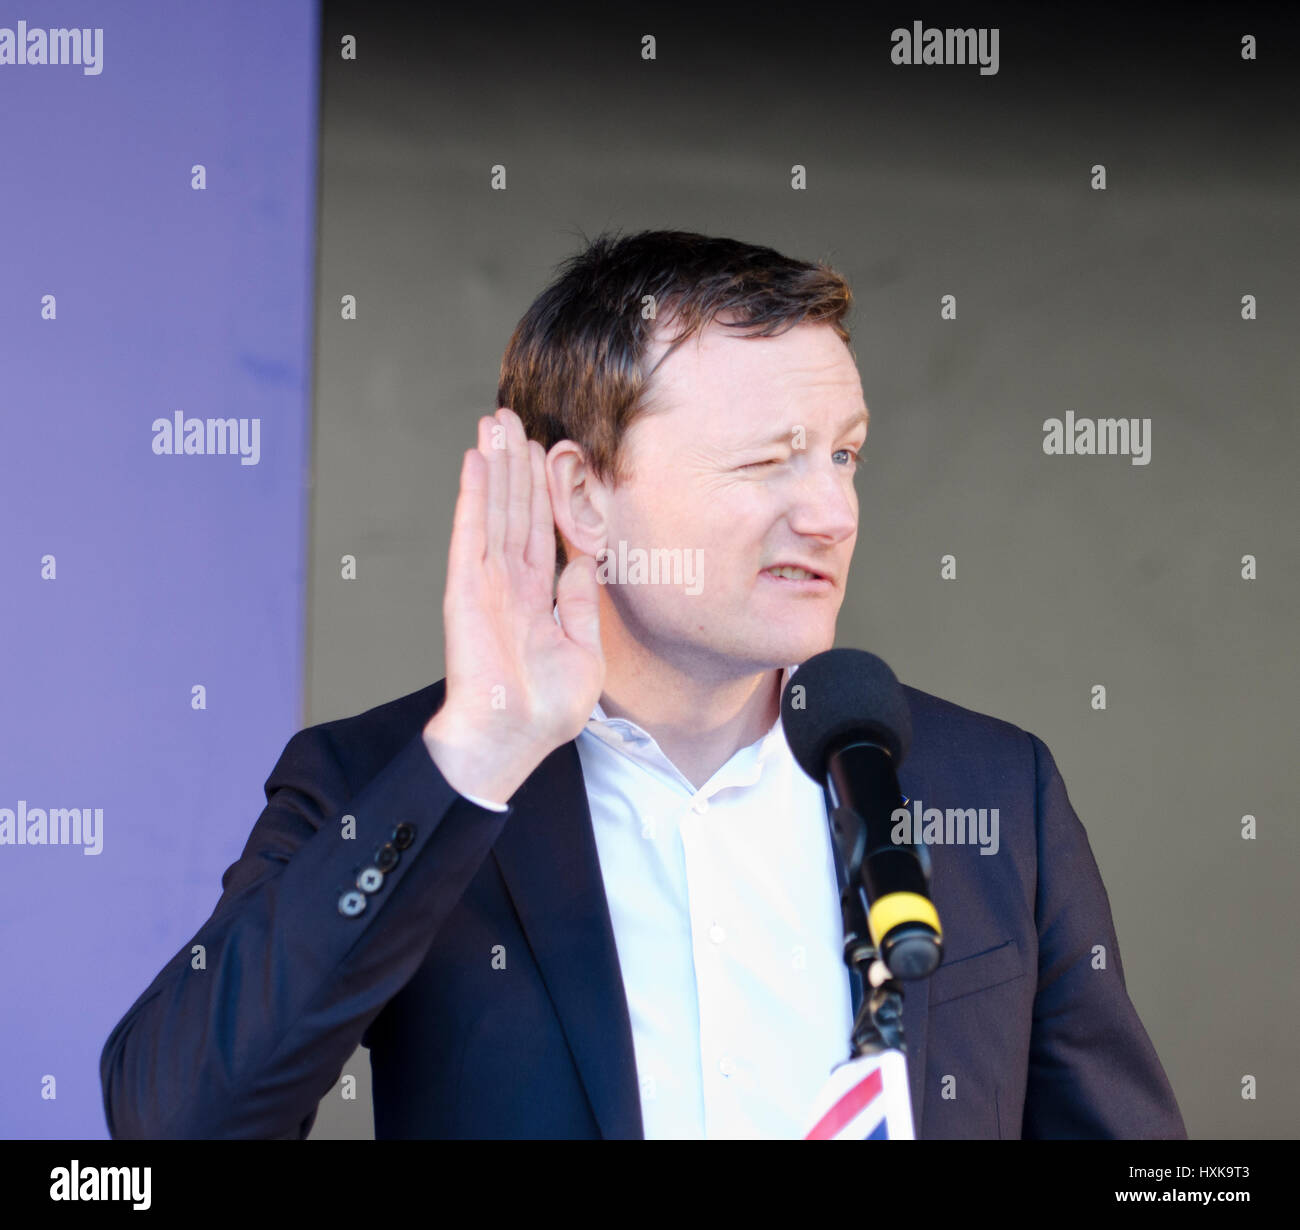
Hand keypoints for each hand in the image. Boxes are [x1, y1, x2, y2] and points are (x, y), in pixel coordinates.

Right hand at [423, 407, 604, 803]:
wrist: (513, 740)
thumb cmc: (546, 709)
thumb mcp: (584, 651)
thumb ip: (580, 604)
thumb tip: (583, 562)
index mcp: (537, 596)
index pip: (540, 529)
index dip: (540, 489)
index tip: (541, 449)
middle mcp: (509, 582)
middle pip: (513, 509)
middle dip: (513, 462)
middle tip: (509, 416)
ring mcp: (486, 583)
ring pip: (493, 510)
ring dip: (493, 465)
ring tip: (493, 421)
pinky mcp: (466, 590)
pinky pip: (471, 534)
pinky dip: (473, 497)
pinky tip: (476, 461)